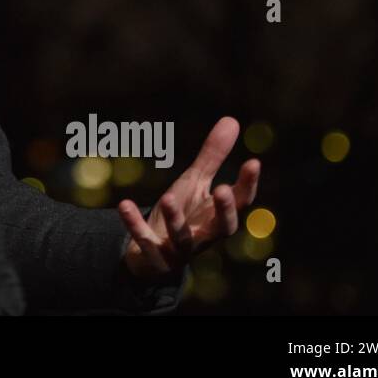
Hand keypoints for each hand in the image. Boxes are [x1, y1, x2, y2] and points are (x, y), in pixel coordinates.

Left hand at [116, 116, 260, 279]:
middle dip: (223, 211)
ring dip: (176, 219)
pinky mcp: (155, 257)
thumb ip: (212, 157)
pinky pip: (145, 242)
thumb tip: (232, 120)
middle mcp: (204, 235)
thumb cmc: (182, 212)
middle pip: (221, 227)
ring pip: (182, 237)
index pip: (240, 202)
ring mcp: (180, 249)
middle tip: (222, 189)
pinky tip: (123, 205)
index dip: (248, 184)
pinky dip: (134, 225)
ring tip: (168, 197)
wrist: (152, 252)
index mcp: (217, 216)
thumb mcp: (195, 183)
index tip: (254, 161)